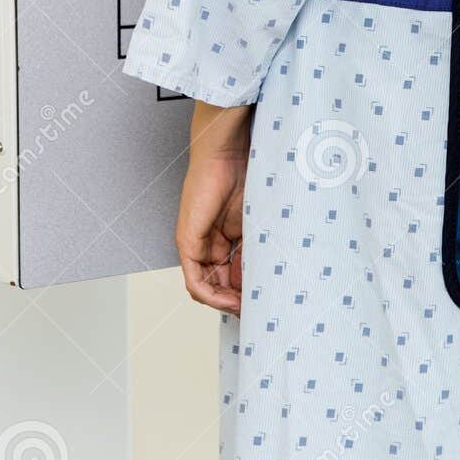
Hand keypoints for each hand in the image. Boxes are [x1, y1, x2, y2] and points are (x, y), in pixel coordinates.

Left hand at [176, 102, 252, 314]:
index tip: (268, 303)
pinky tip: (231, 301)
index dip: (250, 293)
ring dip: (227, 303)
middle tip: (261, 312)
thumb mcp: (262, 219)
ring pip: (208, 287)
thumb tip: (271, 279)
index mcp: (228, 236)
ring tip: (249, 310)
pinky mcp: (187, 240)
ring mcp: (196, 242)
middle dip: (240, 302)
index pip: (235, 276)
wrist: (230, 147)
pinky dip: (211, 295)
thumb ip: (261, 246)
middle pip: (221, 285)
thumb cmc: (251, 170)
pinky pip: (195, 280)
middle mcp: (210, 242)